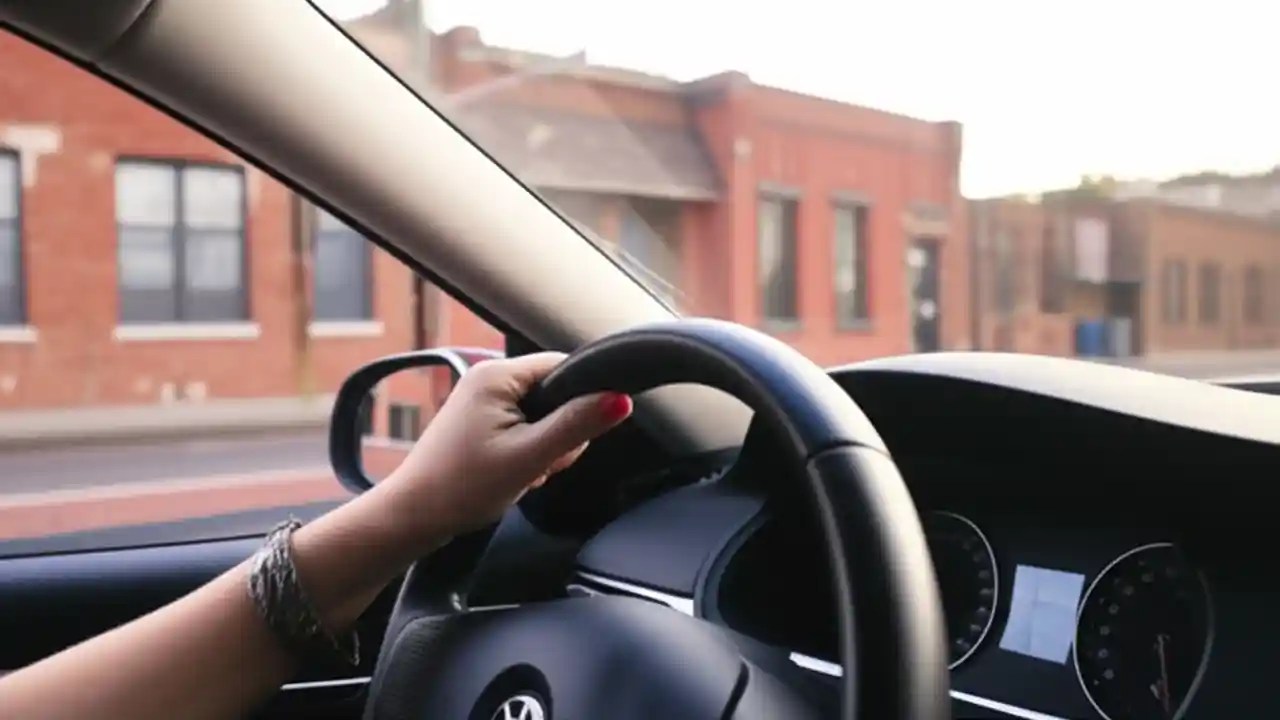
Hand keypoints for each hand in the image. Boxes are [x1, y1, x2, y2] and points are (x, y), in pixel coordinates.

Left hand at [380, 352, 632, 538]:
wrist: (413, 518)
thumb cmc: (462, 487)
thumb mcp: (529, 457)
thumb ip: (576, 425)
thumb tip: (621, 400)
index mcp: (498, 375)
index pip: (565, 367)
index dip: (582, 401)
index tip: (574, 438)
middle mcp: (488, 379)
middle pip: (556, 394)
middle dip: (559, 433)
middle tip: (538, 463)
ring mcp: (482, 402)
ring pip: (542, 417)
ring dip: (544, 449)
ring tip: (522, 473)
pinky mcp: (480, 423)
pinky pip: (524, 430)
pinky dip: (527, 455)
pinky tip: (513, 475)